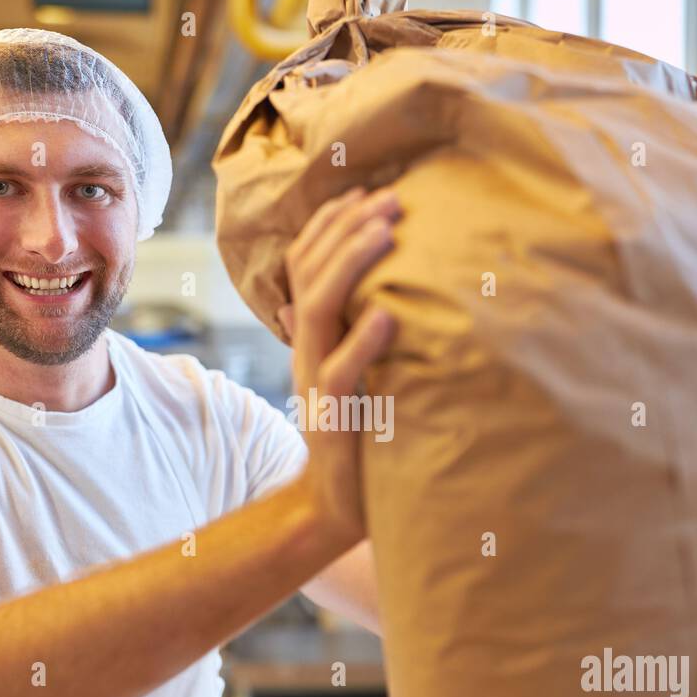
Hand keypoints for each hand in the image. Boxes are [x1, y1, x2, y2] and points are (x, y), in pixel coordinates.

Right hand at [279, 185, 400, 547]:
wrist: (332, 504)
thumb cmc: (352, 435)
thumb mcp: (343, 374)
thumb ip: (334, 335)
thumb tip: (307, 296)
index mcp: (311, 338)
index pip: (306, 265)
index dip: (330, 225)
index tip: (368, 192)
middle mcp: (308, 352)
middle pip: (312, 274)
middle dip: (348, 229)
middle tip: (389, 198)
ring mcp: (316, 383)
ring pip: (321, 310)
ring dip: (351, 265)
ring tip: (386, 232)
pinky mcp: (335, 419)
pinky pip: (342, 375)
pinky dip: (364, 343)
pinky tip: (390, 316)